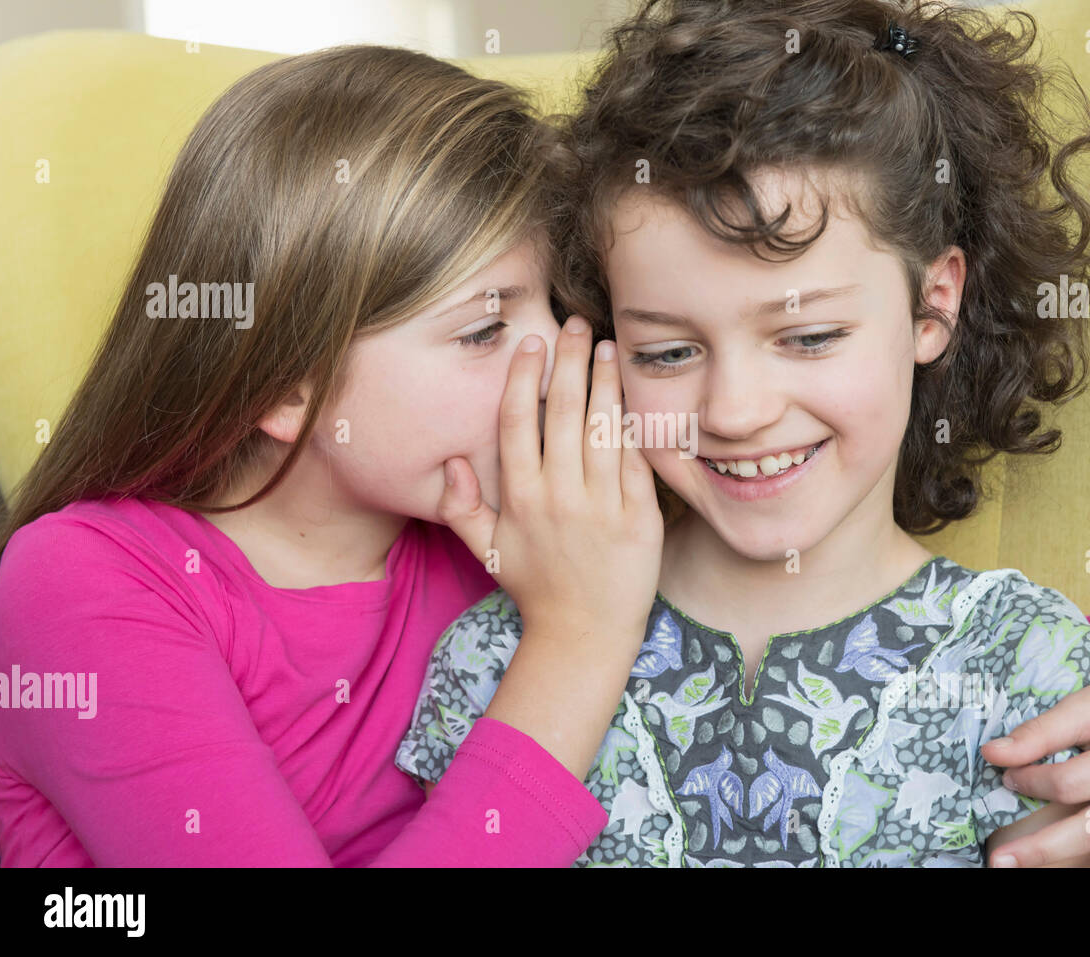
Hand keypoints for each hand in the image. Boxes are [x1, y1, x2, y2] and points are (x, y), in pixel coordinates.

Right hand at [436, 315, 663, 640]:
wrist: (586, 634)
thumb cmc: (536, 588)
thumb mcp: (487, 551)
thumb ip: (462, 507)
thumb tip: (450, 461)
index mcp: (520, 500)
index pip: (519, 423)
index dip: (525, 378)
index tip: (534, 344)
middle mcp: (559, 497)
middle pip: (563, 414)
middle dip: (570, 362)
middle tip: (577, 324)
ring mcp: (602, 506)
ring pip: (602, 430)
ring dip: (605, 383)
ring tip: (607, 346)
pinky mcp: (639, 518)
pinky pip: (634, 461)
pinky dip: (632, 426)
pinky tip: (631, 395)